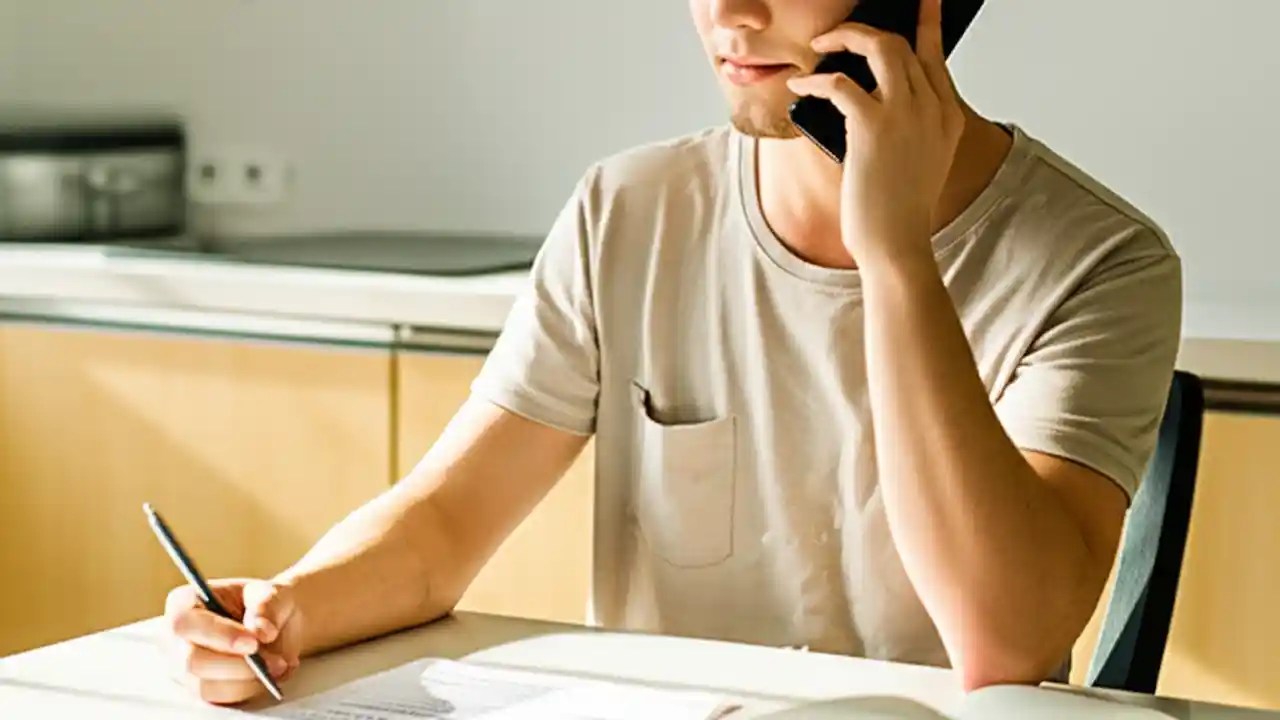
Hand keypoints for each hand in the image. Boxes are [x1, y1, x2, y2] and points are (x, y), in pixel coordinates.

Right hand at [163, 578, 302, 704]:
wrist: (277, 623)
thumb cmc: (266, 603)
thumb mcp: (274, 592)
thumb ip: (268, 605)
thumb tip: (261, 630)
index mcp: (185, 602)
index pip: (184, 623)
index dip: (217, 634)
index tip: (253, 643)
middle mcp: (177, 637)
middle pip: (192, 661)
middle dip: (237, 664)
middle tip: (275, 661)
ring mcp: (184, 667)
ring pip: (206, 685)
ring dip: (247, 680)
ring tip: (279, 665)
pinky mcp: (201, 687)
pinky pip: (219, 698)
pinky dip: (249, 689)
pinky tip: (270, 674)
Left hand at [786, 0, 964, 267]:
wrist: (896, 244)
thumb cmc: (898, 210)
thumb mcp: (918, 162)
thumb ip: (909, 127)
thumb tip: (869, 99)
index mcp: (947, 116)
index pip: (935, 54)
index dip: (925, 23)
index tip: (923, 0)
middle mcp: (932, 108)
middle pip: (902, 43)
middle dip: (864, 29)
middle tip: (835, 36)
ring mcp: (906, 114)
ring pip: (879, 46)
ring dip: (843, 39)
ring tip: (819, 48)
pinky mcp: (873, 127)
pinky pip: (839, 82)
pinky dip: (815, 81)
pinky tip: (801, 88)